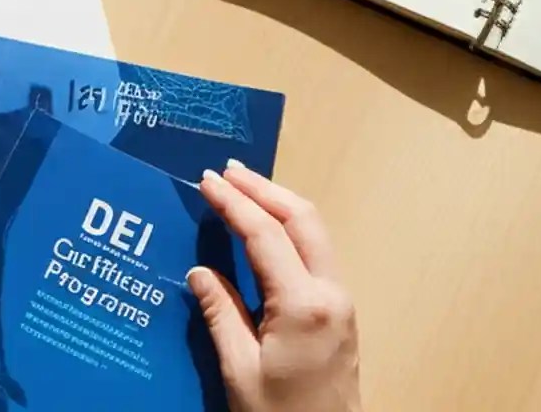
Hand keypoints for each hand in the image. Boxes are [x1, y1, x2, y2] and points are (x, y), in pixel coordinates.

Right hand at [188, 164, 361, 411]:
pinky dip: (290, 228)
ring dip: (279, 204)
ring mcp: (341, 302)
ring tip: (244, 187)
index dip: (234, 203)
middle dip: (264, 189)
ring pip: (314, 232)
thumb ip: (220, 314)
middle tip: (227, 170)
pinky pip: (316, 253)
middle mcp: (330, 294)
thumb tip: (199, 272)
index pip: (265, 236)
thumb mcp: (239, 371)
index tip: (207, 181)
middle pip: (301, 220)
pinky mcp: (340, 313)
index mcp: (302, 305)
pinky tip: (267, 227)